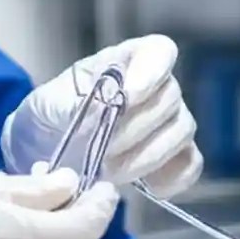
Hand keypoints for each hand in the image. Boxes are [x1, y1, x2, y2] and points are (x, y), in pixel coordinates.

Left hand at [2, 34, 203, 199]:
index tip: (128, 96)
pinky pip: (190, 165)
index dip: (150, 73)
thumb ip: (73, 103)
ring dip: (146, 157)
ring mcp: (172, 120)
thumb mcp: (51, 102)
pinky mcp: (177, 155)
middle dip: (135, 129)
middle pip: (170, 99)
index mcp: (129, 60)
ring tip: (110, 170)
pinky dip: (171, 178)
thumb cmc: (54, 114)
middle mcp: (159, 85)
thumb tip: (100, 109)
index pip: (159, 52)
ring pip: (181, 133)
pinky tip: (146, 187)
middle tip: (103, 149)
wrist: (48, 147)